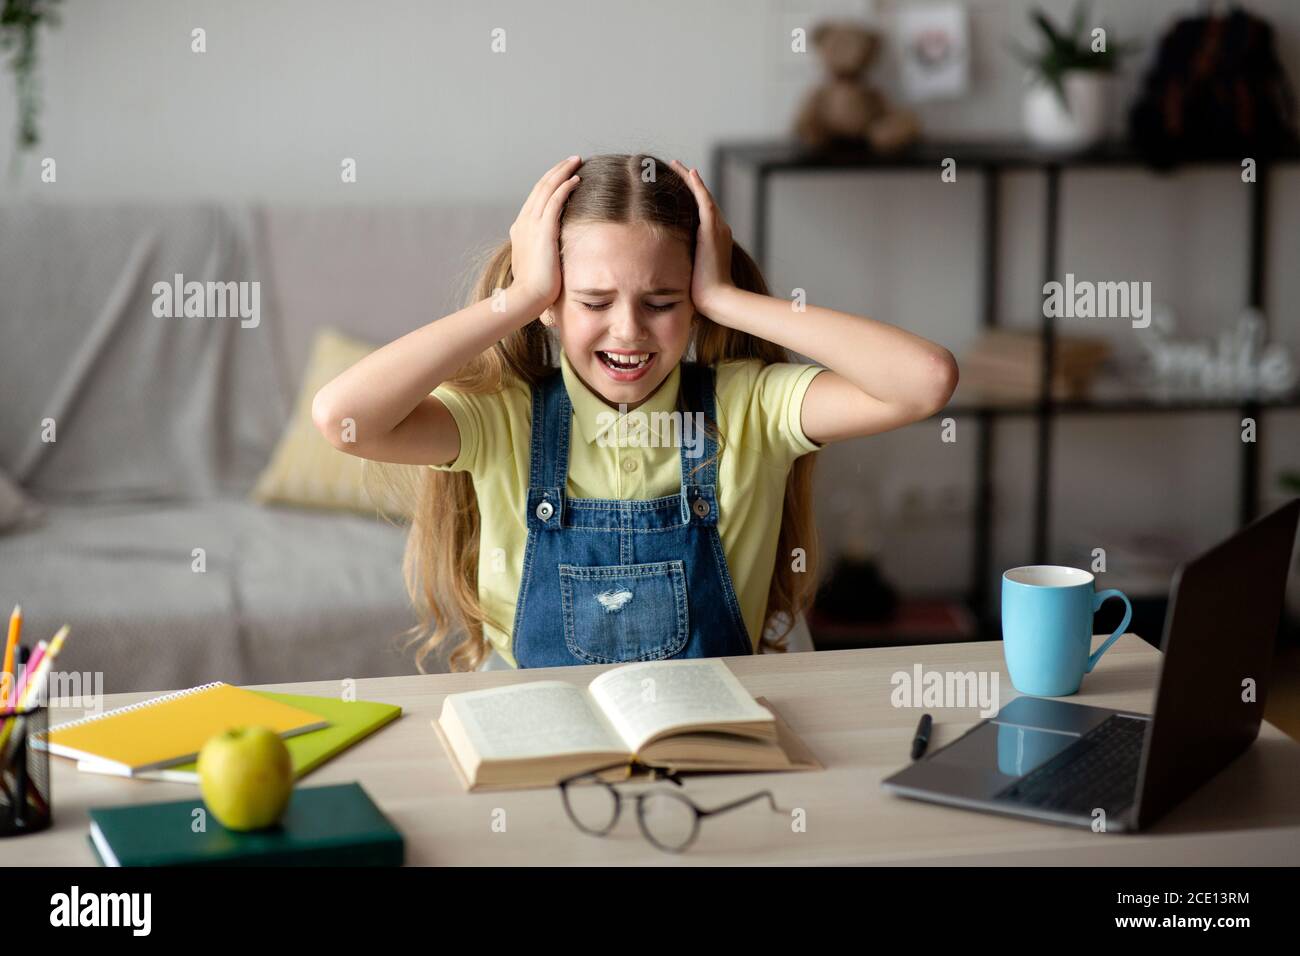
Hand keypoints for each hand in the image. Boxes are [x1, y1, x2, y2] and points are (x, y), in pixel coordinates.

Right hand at [508, 155, 581, 312]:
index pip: (536, 197)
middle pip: (541, 186)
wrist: (527, 297)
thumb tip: (556, 251)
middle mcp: (524, 221)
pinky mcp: (543, 229)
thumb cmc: (534, 288)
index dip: (550, 182)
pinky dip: (565, 187)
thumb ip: (544, 250)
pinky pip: (555, 200)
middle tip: (573, 159)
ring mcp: (532, 224)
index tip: (564, 174)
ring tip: (577, 161)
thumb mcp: (537, 263)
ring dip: (562, 172)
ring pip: (547, 188)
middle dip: (557, 170)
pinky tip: (576, 179)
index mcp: (520, 227)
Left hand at [670, 159, 734, 318]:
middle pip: (700, 199)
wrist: (717, 298)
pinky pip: (705, 201)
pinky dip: (698, 186)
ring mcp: (717, 228)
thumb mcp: (689, 273)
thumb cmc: (702, 293)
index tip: (672, 186)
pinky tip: (689, 172)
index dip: (687, 197)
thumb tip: (665, 266)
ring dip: (689, 179)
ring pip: (702, 195)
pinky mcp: (713, 229)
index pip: (699, 211)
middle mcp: (718, 229)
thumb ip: (681, 262)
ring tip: (675, 164)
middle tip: (672, 166)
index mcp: (712, 238)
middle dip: (686, 183)